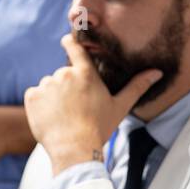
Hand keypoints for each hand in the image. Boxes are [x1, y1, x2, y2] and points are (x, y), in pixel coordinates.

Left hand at [24, 34, 162, 174]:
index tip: (66, 39)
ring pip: (48, 86)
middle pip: (62, 75)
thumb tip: (157, 72)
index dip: (69, 42)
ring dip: (53, 97)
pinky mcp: (32, 96)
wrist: (74, 149)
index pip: (75, 48)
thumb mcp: (120, 106)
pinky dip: (39, 105)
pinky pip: (35, 95)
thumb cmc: (99, 128)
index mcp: (85, 73)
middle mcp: (64, 74)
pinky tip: (50, 117)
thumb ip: (137, 86)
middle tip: (75, 108)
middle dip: (66, 88)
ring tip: (63, 115)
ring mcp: (47, 84)